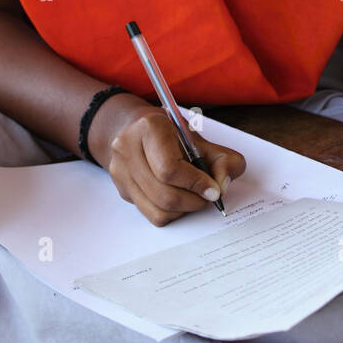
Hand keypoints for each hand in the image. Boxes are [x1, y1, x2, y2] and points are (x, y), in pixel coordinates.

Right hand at [88, 95, 246, 226]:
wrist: (140, 131)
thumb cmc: (172, 134)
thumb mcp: (203, 139)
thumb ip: (222, 159)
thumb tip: (222, 187)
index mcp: (149, 127)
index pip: (170, 168)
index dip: (196, 183)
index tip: (213, 190)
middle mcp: (128, 148)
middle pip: (164, 194)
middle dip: (193, 201)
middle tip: (208, 197)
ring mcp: (120, 170)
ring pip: (157, 210)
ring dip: (184, 210)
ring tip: (194, 197)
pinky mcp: (121, 189)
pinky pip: (151, 214)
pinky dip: (171, 213)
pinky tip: (179, 199)